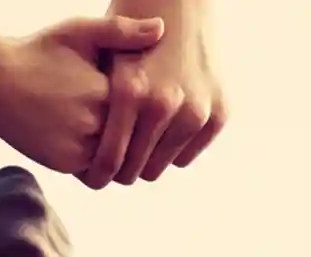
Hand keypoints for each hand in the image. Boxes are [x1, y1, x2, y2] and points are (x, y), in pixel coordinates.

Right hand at [0, 15, 166, 173]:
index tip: (140, 89)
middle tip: (130, 114)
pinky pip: (97, 168)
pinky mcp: (65, 164)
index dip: (143, 98)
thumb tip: (162, 29)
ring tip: (109, 125)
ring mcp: (79, 148)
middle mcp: (93, 124)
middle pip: (134, 132)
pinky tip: (91, 136)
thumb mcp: (79, 32)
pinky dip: (98, 156)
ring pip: (118, 154)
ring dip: (118, 145)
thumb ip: (121, 32)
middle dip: (135, 125)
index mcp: (104, 91)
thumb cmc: (38, 51)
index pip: (145, 104)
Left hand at [79, 0, 225, 188]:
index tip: (93, 176)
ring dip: (149, 158)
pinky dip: (175, 147)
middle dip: (123, 168)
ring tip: (137, 142)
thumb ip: (95, 106)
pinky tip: (162, 129)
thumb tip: (90, 158)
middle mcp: (164, 105)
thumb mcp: (101, 53)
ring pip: (163, 165)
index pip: (109, 162)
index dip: (98, 174)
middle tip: (116, 159)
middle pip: (137, 170)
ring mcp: (196, 109)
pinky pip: (188, 153)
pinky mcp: (219, 111)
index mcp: (130, 92)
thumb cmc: (130, 25)